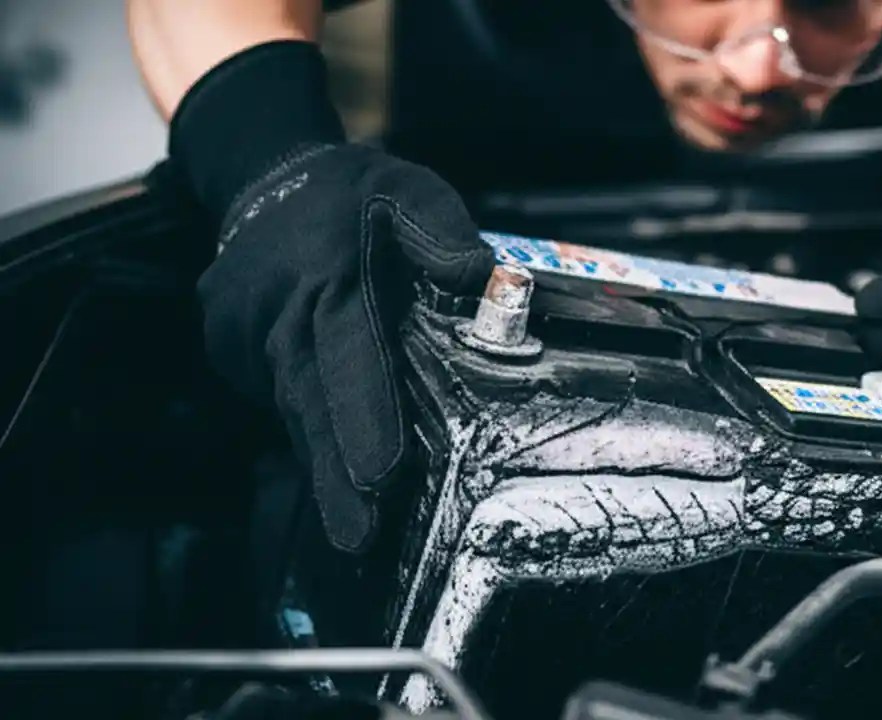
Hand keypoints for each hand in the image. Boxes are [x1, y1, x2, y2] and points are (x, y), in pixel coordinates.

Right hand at [196, 143, 495, 551]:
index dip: (362, 414)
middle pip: (309, 401)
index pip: (346, 351)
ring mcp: (241, 332)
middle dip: (334, 475)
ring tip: (358, 523)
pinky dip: (308, 419)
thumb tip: (480, 279)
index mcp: (324, 273)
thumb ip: (441, 232)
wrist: (262, 175)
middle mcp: (274, 311)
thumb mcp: (405, 189)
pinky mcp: (229, 348)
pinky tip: (336, 448)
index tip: (379, 472)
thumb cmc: (349, 192)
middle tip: (359, 537)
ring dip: (324, 458)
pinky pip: (275, 392)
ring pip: (292, 405)